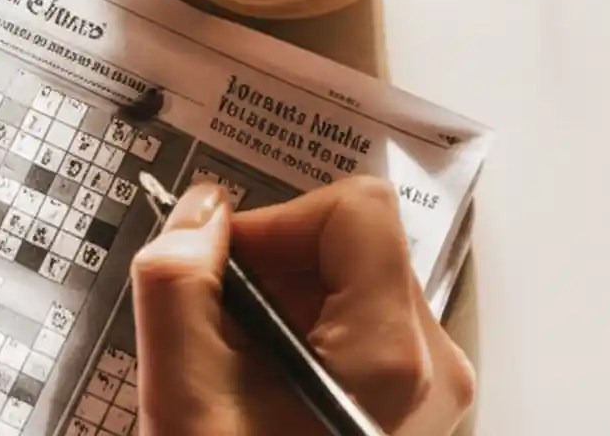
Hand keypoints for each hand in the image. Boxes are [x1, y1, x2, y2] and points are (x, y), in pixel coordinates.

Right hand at [130, 176, 475, 435]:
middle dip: (272, 266)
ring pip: (353, 279)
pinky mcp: (416, 399)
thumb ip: (177, 285)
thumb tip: (197, 212)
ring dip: (283, 300)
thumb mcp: (184, 396)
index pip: (355, 210)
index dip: (274, 223)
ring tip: (240, 364)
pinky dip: (304, 330)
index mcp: (390, 353)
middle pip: (353, 242)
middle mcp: (432, 362)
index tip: (223, 266)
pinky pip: (360, 321)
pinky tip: (265, 382)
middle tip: (222, 325)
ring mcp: (431, 384)